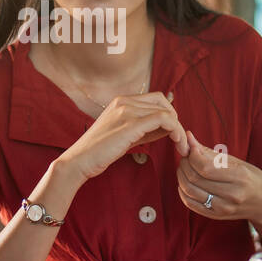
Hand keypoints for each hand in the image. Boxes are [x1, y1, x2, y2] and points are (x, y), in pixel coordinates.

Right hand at [58, 92, 188, 183]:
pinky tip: (177, 144)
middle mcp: (124, 101)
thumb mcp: (124, 135)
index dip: (169, 114)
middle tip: (180, 141)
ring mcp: (127, 111)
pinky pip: (164, 120)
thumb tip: (168, 127)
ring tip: (182, 147)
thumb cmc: (99, 152)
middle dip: (177, 121)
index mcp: (121, 101)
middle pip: (164, 103)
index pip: (156, 99)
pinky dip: (176, 131)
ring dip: (179, 130)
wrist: (79, 161)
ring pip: (167, 112)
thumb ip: (144, 128)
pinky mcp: (130, 124)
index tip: (174, 134)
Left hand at [176, 131, 261, 227]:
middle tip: (185, 157)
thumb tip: (189, 138)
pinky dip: (183, 192)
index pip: (205, 168)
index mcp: (240, 177)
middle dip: (185, 164)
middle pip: (195, 179)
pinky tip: (185, 183)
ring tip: (184, 168)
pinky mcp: (216, 216)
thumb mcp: (236, 161)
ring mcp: (224, 208)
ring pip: (190, 191)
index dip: (192, 156)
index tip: (191, 149)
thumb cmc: (250, 178)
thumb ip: (210, 152)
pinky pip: (191, 204)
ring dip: (181, 177)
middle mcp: (232, 195)